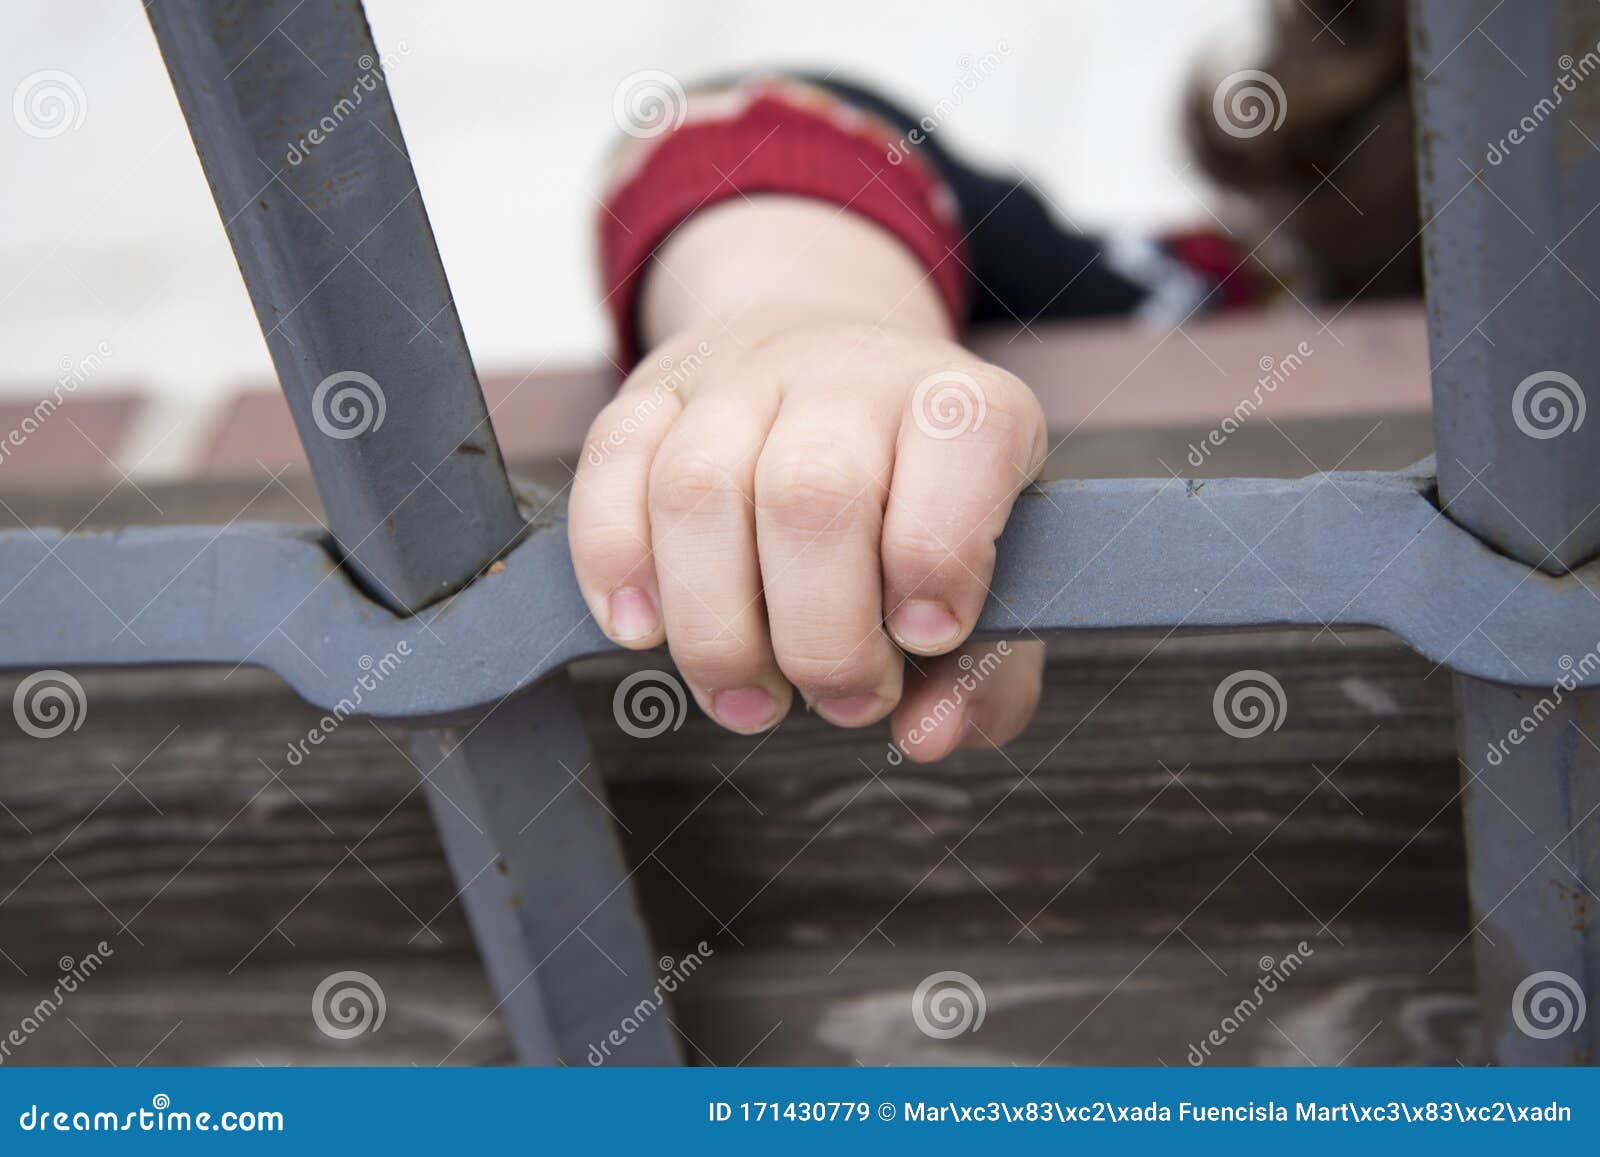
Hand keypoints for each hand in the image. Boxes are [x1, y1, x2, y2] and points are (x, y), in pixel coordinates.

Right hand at [570, 197, 1046, 760]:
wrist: (835, 353)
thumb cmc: (922, 495)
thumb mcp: (993, 567)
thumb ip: (987, 667)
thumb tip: (929, 734)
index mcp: (956, 404)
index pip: (961, 444)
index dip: (939, 555)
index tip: (925, 636)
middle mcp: (848, 375)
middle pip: (811, 494)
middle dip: (820, 634)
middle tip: (841, 699)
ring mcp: (741, 378)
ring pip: (697, 489)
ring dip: (713, 627)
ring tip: (745, 696)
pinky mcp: (653, 392)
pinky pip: (612, 464)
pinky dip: (614, 563)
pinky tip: (642, 631)